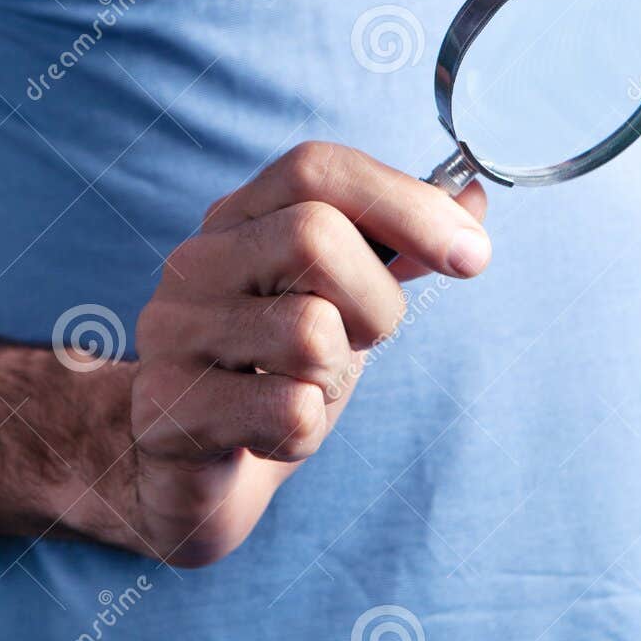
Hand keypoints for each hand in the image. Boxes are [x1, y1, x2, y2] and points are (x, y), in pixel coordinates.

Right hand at [121, 142, 489, 565]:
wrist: (184, 472)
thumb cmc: (271, 376)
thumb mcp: (342, 304)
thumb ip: (399, 249)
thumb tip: (473, 198)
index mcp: (238, 221)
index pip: (316, 169)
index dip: (405, 202)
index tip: (470, 257)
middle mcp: (195, 262)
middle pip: (315, 236)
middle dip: (375, 304)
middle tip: (355, 344)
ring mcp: (172, 333)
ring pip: (309, 332)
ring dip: (335, 379)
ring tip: (300, 392)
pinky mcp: (167, 409)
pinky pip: (288, 412)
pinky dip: (303, 436)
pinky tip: (268, 436)